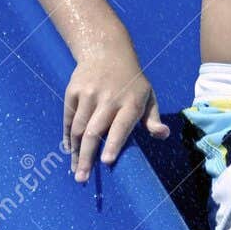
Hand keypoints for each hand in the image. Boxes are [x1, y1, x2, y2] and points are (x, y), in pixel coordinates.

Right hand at [63, 46, 169, 181]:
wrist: (106, 51)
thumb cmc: (132, 81)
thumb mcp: (148, 96)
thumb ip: (153, 118)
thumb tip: (163, 135)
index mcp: (131, 102)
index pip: (121, 126)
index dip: (113, 143)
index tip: (106, 161)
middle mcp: (108, 98)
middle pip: (94, 131)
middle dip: (87, 156)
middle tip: (83, 178)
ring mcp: (88, 94)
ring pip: (78, 127)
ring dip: (75, 152)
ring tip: (76, 171)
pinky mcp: (73, 91)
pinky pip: (68, 118)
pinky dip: (67, 137)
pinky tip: (69, 151)